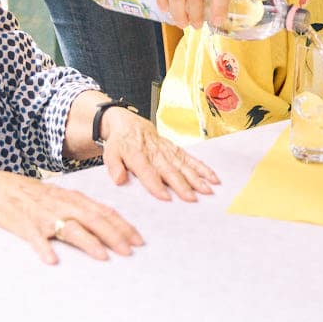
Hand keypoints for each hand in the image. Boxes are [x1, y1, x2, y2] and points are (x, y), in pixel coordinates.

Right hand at [0, 168, 143, 264]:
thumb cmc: (28, 195)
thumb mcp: (58, 196)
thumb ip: (79, 207)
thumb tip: (104, 220)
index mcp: (72, 198)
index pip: (104, 211)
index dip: (123, 226)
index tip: (139, 239)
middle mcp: (62, 205)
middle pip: (94, 220)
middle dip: (114, 235)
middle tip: (130, 251)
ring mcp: (43, 215)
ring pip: (71, 228)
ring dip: (89, 243)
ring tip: (103, 256)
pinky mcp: (24, 225)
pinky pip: (35, 238)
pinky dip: (44, 248)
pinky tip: (52, 260)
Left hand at [99, 107, 220, 201]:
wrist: (128, 123)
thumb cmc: (120, 142)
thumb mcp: (110, 153)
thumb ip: (114, 166)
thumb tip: (119, 180)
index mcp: (137, 154)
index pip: (147, 171)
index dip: (156, 184)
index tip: (165, 197)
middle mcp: (155, 152)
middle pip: (170, 170)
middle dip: (182, 184)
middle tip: (192, 198)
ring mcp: (167, 150)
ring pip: (183, 165)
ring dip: (196, 177)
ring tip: (207, 190)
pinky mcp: (175, 149)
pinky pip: (190, 158)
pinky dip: (202, 167)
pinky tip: (212, 177)